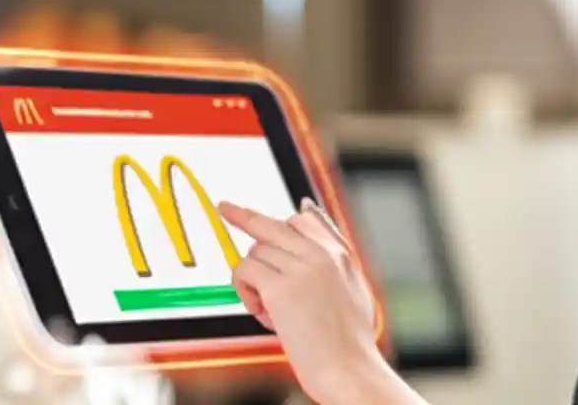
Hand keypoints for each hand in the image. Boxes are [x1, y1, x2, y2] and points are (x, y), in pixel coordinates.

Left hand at [217, 199, 391, 403]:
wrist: (350, 369)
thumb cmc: (350, 340)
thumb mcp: (354, 290)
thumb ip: (334, 264)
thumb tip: (313, 243)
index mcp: (340, 254)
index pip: (303, 220)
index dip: (276, 220)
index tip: (260, 213)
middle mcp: (321, 255)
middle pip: (271, 225)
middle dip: (243, 216)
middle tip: (224, 208)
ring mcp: (301, 268)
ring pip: (254, 252)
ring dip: (251, 278)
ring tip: (266, 307)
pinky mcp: (280, 288)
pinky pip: (244, 271)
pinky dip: (243, 290)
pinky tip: (259, 310)